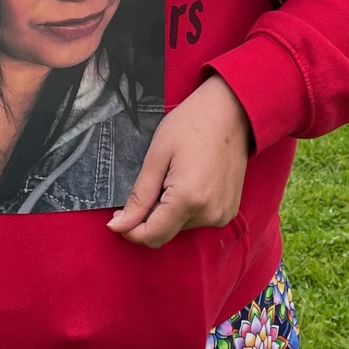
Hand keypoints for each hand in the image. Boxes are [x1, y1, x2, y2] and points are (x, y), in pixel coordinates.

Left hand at [108, 75, 251, 247]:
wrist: (231, 112)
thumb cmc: (192, 124)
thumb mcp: (157, 156)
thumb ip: (139, 196)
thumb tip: (119, 227)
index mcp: (189, 199)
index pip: (152, 236)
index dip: (129, 230)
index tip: (117, 217)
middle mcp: (209, 214)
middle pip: (165, 233)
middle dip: (148, 217)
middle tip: (150, 182)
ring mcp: (222, 214)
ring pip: (179, 227)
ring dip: (168, 211)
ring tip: (173, 176)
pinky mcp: (229, 211)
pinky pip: (196, 220)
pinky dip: (184, 208)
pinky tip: (187, 182)